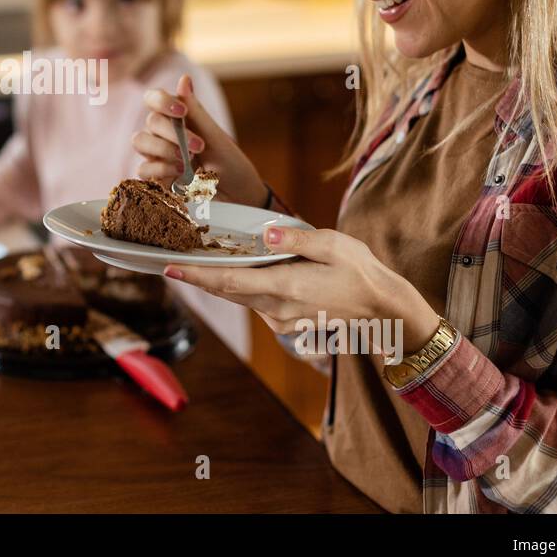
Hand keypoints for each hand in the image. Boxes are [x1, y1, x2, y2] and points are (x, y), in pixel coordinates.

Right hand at [133, 73, 264, 206]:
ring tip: (187, 161)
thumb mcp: (216, 137)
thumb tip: (184, 78)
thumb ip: (196, 111)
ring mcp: (158, 156)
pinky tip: (181, 175)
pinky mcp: (156, 178)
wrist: (238, 197)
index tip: (181, 112)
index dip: (162, 101)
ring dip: (163, 148)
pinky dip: (161, 169)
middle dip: (172, 132)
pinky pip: (143, 168)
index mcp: (178, 118)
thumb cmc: (231, 164)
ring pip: (140, 141)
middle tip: (198, 147)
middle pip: (150, 121)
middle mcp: (164, 134)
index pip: (154, 99)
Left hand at [163, 225, 441, 355]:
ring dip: (220, 283)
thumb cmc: (363, 273)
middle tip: (171, 263)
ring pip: (241, 298)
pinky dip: (242, 288)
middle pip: (228, 291)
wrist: (386, 312)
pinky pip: (257, 303)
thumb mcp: (334, 245)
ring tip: (197, 264)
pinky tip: (237, 273)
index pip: (230, 282)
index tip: (169, 269)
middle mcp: (278, 308)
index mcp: (286, 286)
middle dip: (199, 277)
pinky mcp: (289, 322)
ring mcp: (282, 319)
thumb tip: (265, 233)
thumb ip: (296, 239)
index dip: (197, 276)